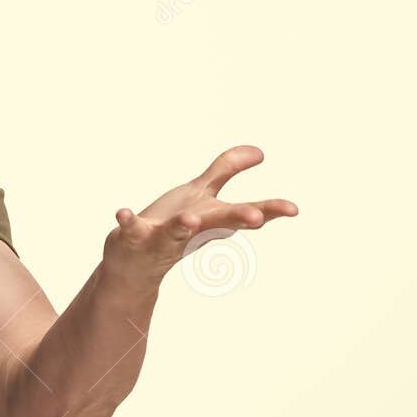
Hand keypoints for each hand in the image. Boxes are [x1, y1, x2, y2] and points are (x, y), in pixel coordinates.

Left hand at [103, 145, 298, 288]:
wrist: (136, 264)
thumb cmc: (174, 227)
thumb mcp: (202, 195)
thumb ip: (226, 170)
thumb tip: (259, 151)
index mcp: (211, 218)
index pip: (246, 213)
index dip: (270, 210)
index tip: (293, 209)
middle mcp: (193, 229)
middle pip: (218, 222)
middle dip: (236, 218)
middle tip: (256, 218)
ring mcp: (162, 236)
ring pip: (175, 231)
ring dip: (183, 225)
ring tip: (190, 219)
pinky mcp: (134, 237)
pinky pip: (131, 229)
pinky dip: (127, 222)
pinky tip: (123, 212)